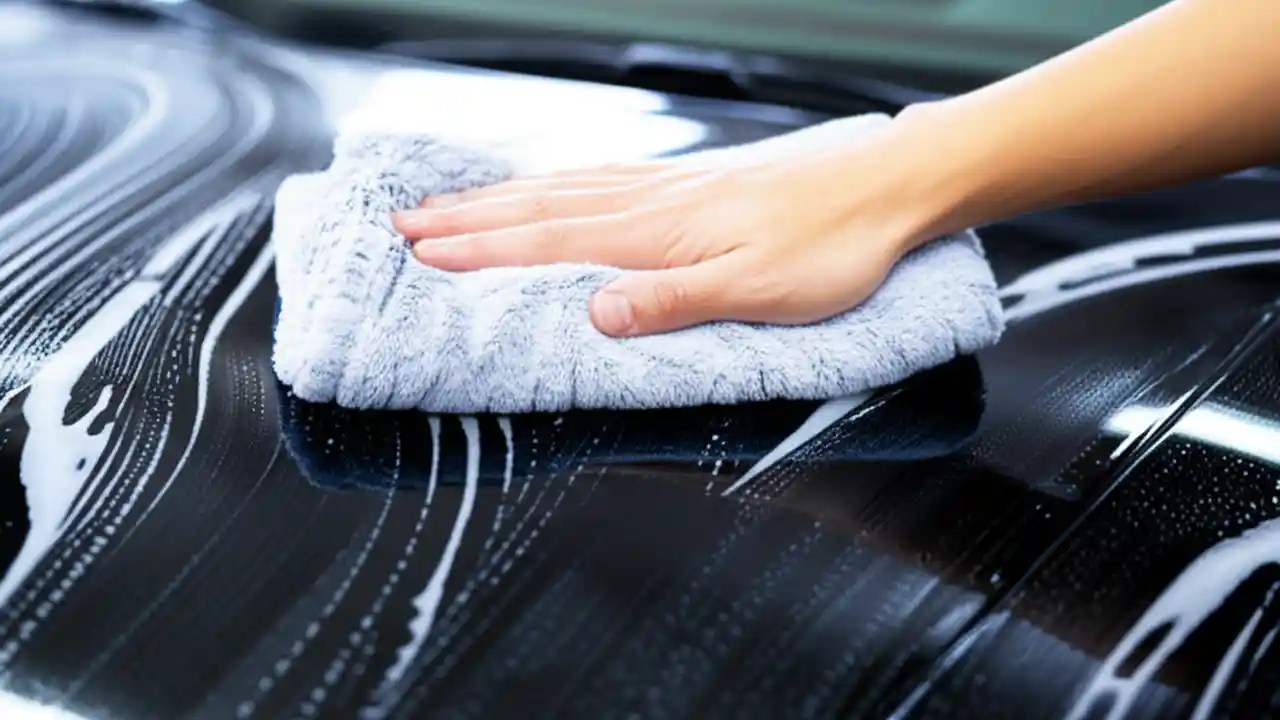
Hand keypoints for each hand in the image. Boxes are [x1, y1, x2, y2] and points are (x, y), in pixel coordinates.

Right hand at [392, 116, 947, 336]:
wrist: (882, 188)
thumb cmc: (829, 248)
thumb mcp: (758, 291)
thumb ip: (674, 303)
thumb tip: (596, 313)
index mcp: (658, 235)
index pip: (550, 241)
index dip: (482, 250)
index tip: (420, 255)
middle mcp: (650, 202)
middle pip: (539, 207)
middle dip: (466, 219)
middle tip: (402, 225)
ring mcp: (665, 187)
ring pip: (561, 187)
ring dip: (497, 198)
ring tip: (446, 203)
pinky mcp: (686, 183)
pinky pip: (597, 177)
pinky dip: (550, 181)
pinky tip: (540, 186)